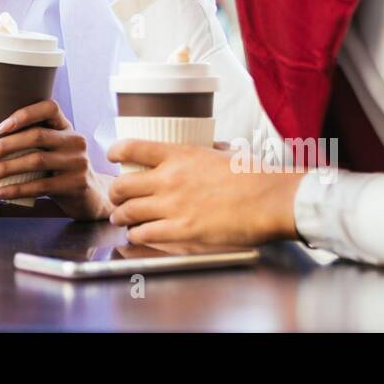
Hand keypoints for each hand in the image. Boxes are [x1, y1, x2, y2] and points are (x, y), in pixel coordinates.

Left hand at [0, 100, 112, 220]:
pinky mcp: (75, 184)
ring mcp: (77, 162)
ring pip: (35, 161)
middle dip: (4, 146)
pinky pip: (38, 186)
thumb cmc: (59, 171)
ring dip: (4, 169)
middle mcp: (74, 141)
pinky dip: (13, 190)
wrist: (89, 197)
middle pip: (36, 136)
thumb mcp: (52, 151)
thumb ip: (31, 144)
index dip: (25, 114)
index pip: (50, 108)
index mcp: (66, 127)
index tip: (0, 128)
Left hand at [106, 140, 304, 247]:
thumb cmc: (255, 176)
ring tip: (121, 219)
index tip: (112, 155)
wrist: (271, 200)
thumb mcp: (225, 153)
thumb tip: (211, 148)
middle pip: (123, 185)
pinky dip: (136, 235)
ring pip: (129, 212)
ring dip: (121, 217)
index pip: (133, 147)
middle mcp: (170, 179)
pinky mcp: (181, 231)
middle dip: (116, 193)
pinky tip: (137, 235)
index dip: (116, 151)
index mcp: (180, 155)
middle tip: (116, 197)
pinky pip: (145, 233)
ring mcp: (173, 206)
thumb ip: (208, 152)